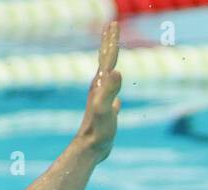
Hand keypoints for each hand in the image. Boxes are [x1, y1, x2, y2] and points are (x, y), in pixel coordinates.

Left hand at [77, 21, 121, 161]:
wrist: (89, 149)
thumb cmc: (97, 130)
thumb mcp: (104, 109)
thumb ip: (109, 91)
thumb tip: (116, 72)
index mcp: (100, 85)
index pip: (108, 58)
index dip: (112, 41)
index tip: (114, 23)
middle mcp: (99, 89)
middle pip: (105, 61)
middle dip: (109, 44)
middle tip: (112, 26)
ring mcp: (102, 100)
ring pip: (107, 77)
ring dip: (111, 63)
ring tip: (113, 55)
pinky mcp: (105, 113)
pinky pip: (111, 97)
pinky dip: (115, 93)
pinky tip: (118, 100)